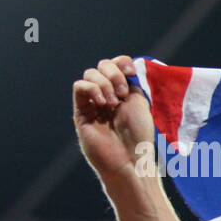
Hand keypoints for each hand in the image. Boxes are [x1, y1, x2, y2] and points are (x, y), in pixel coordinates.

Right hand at [73, 55, 154, 180]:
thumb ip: (132, 83)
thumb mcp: (140, 103)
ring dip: (104, 83)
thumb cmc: (139, 135)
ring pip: (90, 74)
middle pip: (102, 66)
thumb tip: (127, 67)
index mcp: (124, 92)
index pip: (117, 65)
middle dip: (114, 73)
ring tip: (113, 103)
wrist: (129, 157)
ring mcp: (93, 102)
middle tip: (123, 93)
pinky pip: (79, 87)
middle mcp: (108, 95)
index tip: (130, 71)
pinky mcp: (81, 111)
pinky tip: (103, 103)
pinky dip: (92, 89)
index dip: (122, 63)